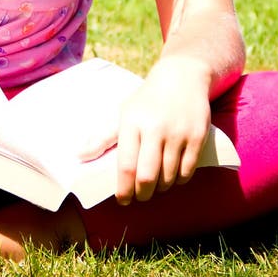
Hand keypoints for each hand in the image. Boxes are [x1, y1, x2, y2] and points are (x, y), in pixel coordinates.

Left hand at [115, 56, 211, 203]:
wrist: (182, 77)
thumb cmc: (148, 99)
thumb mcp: (124, 112)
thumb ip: (104, 137)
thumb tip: (80, 156)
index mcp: (132, 122)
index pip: (126, 165)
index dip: (123, 189)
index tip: (123, 199)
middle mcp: (155, 128)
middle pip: (147, 177)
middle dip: (142, 194)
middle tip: (140, 196)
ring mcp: (178, 133)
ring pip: (168, 178)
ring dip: (161, 189)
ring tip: (156, 186)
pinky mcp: (197, 136)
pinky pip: (187, 172)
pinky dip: (178, 181)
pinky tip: (173, 178)